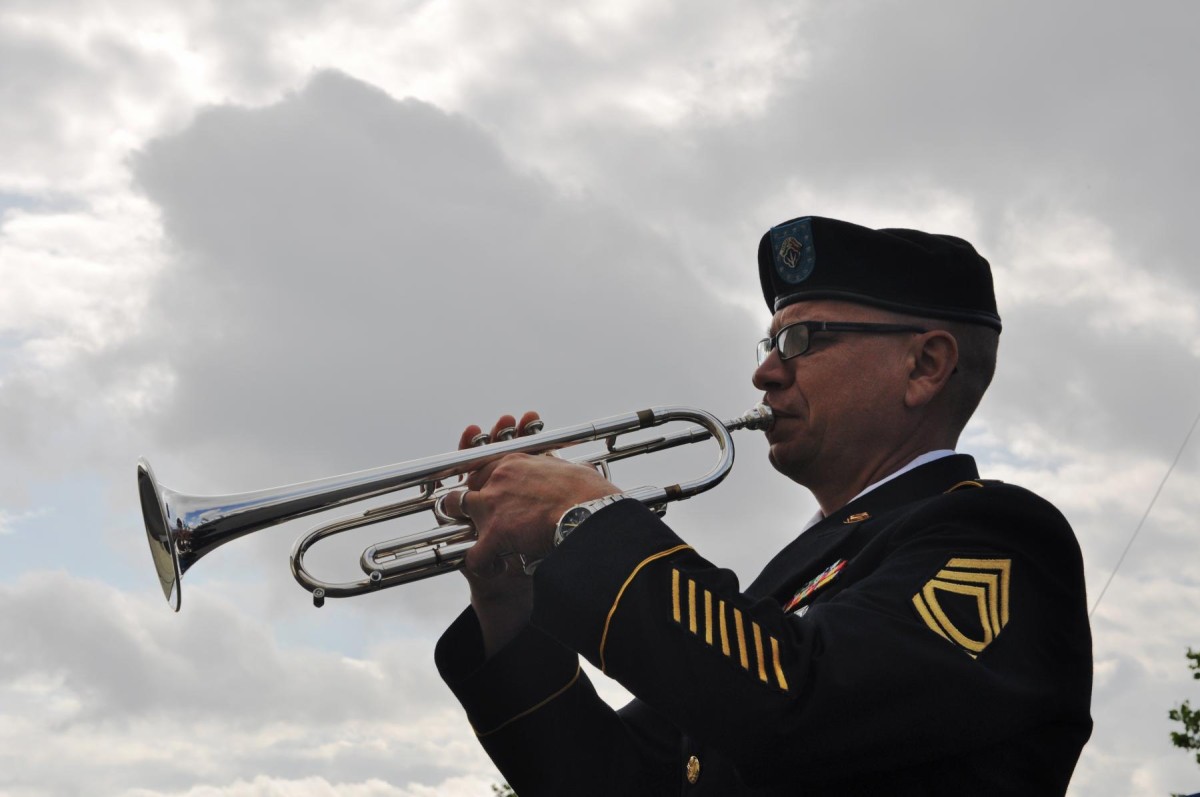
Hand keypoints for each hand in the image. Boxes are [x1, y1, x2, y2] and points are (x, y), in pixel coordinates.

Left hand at [443, 412, 617, 656]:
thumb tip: (583, 471)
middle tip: (480, 513)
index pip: (487, 466)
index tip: (492, 492)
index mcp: (517, 462)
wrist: (590, 514)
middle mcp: (498, 478)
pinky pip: (473, 554)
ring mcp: (491, 504)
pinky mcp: (494, 533)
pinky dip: (482, 564)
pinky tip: (495, 568)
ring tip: (480, 539)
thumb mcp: (576, 472)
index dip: (486, 481)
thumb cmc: (590, 494)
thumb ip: (568, 471)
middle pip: (466, 482)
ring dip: (465, 523)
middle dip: (468, 499)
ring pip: (454, 508)